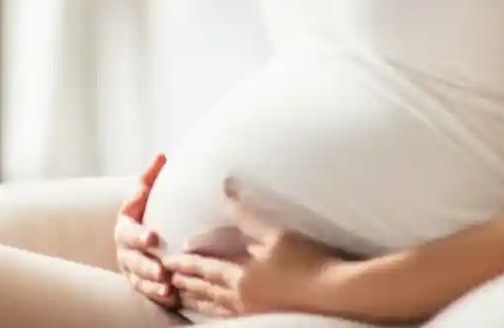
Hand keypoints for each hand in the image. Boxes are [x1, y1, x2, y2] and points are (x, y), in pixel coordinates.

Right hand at [115, 154, 176, 308]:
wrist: (143, 235)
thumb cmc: (145, 211)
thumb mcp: (145, 195)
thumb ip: (150, 178)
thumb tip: (161, 155)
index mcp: (125, 225)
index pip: (128, 229)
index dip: (138, 234)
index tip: (153, 237)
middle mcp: (125, 248)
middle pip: (131, 258)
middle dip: (145, 264)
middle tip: (161, 269)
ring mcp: (131, 267)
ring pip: (138, 278)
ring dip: (152, 283)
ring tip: (167, 283)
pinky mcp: (140, 283)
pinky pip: (146, 292)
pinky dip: (157, 295)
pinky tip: (171, 296)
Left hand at [162, 178, 349, 317]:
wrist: (336, 294)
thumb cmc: (308, 261)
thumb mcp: (275, 234)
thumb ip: (246, 214)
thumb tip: (225, 188)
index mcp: (240, 275)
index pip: (204, 268)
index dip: (185, 263)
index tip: (167, 261)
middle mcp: (240, 297)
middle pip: (204, 289)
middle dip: (185, 283)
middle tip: (167, 280)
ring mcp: (252, 312)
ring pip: (214, 307)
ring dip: (196, 300)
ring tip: (182, 297)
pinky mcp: (264, 319)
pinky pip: (229, 317)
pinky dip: (214, 313)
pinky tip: (216, 312)